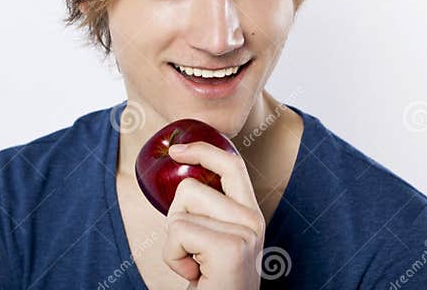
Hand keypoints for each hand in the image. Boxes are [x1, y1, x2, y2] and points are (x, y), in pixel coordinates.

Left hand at [163, 141, 265, 289]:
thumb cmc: (211, 283)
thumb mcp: (211, 242)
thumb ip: (207, 211)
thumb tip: (180, 168)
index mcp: (249, 214)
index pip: (231, 163)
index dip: (202, 150)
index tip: (177, 151)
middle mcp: (253, 219)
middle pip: (190, 188)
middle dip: (175, 219)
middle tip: (192, 252)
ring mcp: (245, 232)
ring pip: (179, 210)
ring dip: (174, 242)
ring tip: (195, 265)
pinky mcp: (231, 247)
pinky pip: (177, 232)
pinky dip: (173, 257)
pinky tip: (193, 274)